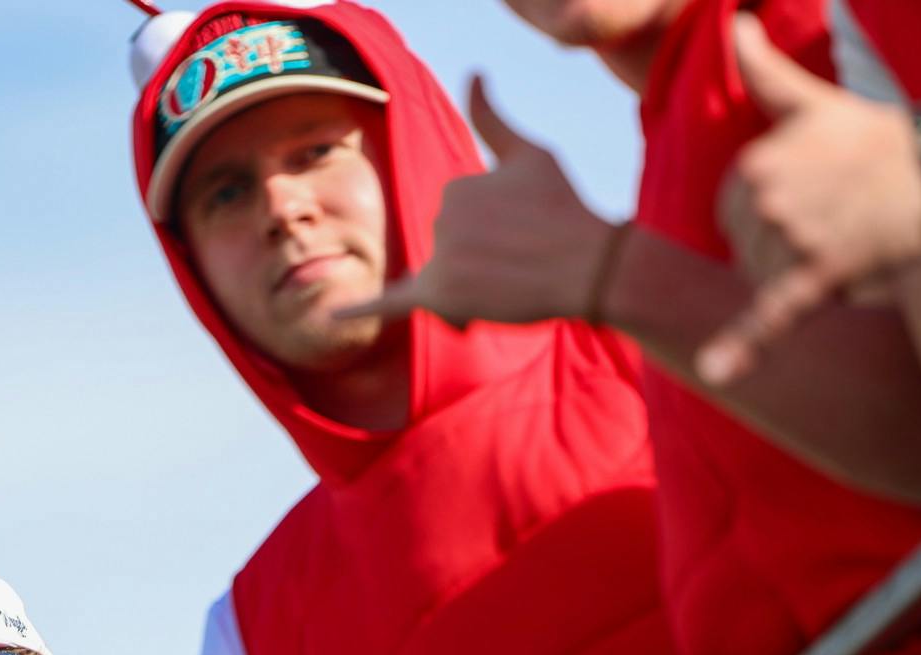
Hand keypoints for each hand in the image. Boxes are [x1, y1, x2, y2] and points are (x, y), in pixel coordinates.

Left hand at [341, 75, 617, 327]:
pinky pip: (393, 304)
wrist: (590, 265)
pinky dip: (360, 311)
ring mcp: (441, 256)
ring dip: (472, 290)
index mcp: (454, 186)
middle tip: (523, 262)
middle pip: (449, 255)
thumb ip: (491, 119)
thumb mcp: (529, 154)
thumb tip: (473, 72)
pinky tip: (331, 316)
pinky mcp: (443, 294)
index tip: (525, 233)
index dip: (492, 236)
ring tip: (511, 283)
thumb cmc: (564, 208)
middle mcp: (441, 218)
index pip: (460, 223)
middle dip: (479, 266)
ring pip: (443, 282)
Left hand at [699, 14, 920, 383]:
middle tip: (835, 219)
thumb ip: (764, 71)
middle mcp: (766, 201)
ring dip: (801, 272)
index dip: (767, 216)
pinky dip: (743, 346)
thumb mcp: (810, 100)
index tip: (811, 197)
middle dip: (783, 246)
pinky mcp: (822, 275)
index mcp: (752, 167)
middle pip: (747, 252)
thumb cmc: (871, 135)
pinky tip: (717, 371)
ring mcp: (793, 239)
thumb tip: (733, 24)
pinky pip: (774, 316)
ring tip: (846, 237)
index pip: (731, 217)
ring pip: (769, 281)